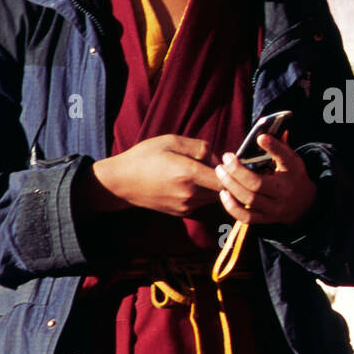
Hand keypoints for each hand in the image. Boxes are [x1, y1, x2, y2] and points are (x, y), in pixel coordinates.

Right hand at [85, 135, 221, 215]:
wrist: (122, 182)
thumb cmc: (145, 157)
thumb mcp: (171, 141)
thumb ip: (200, 147)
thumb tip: (219, 158)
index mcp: (188, 173)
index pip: (225, 179)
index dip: (231, 170)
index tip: (226, 160)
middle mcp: (189, 193)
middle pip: (222, 189)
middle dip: (223, 177)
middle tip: (211, 163)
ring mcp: (185, 206)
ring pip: (213, 197)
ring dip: (213, 186)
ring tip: (198, 172)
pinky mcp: (181, 213)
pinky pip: (202, 203)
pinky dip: (202, 193)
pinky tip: (188, 182)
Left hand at [215, 133, 317, 227]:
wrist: (304, 203)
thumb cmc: (293, 176)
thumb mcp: (292, 159)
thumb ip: (278, 147)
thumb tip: (262, 134)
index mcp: (292, 173)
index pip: (284, 158)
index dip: (273, 147)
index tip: (260, 137)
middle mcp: (284, 192)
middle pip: (256, 184)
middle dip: (237, 171)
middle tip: (226, 158)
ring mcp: (274, 208)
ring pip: (249, 200)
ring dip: (231, 186)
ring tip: (220, 172)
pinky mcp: (266, 219)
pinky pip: (246, 217)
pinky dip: (232, 207)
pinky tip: (224, 193)